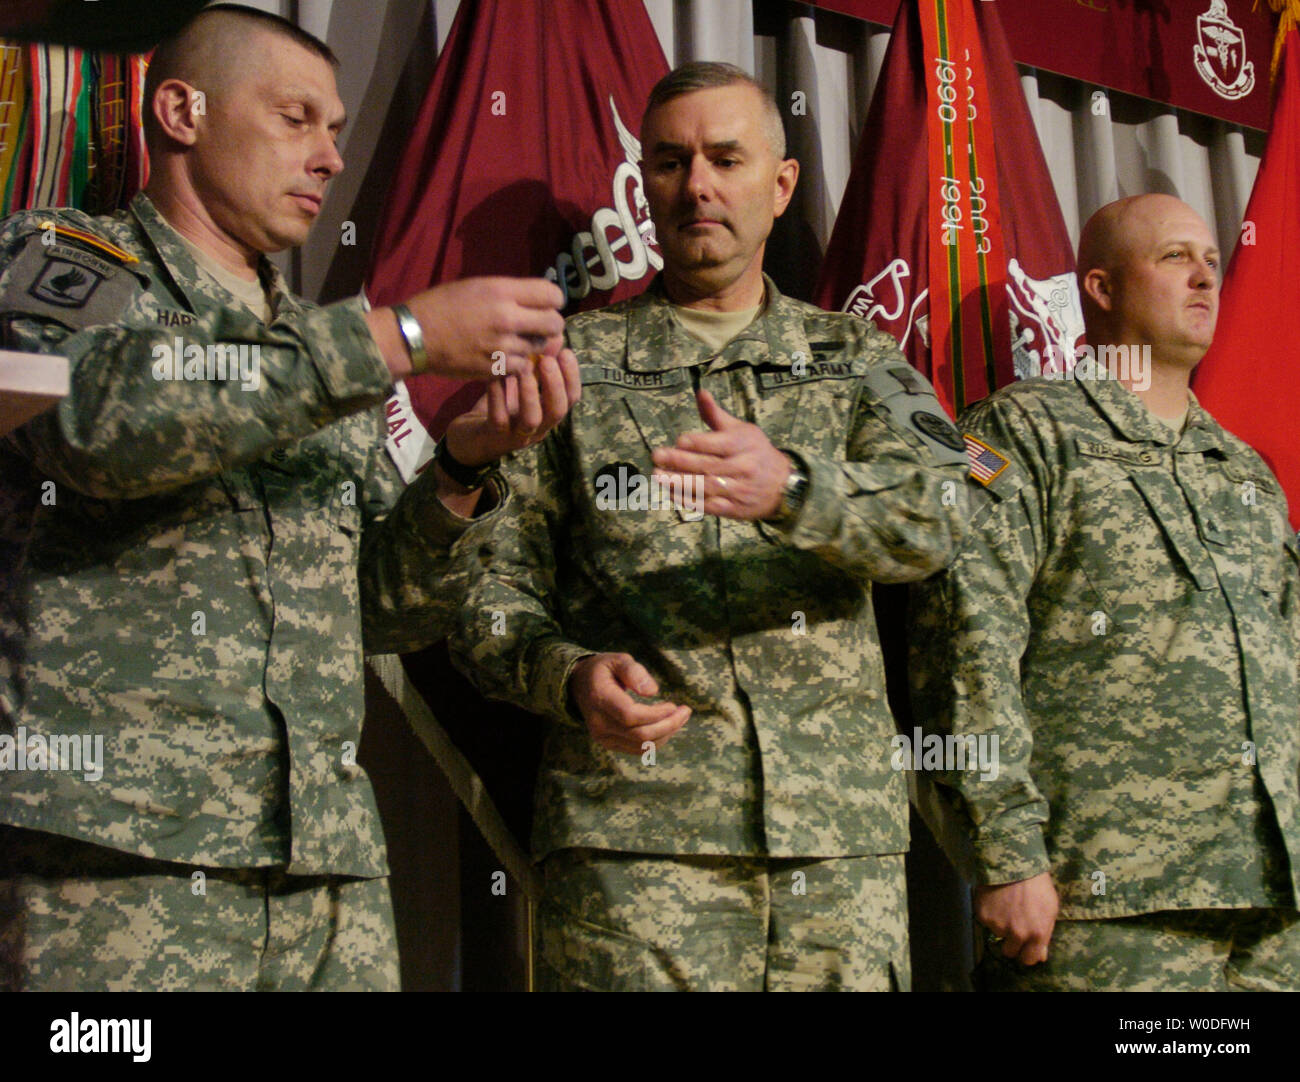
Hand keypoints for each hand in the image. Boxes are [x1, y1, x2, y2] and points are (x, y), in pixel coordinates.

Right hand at [369, 276, 565, 380]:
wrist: (414, 336)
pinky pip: (522, 367)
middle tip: (538, 326)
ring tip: (515, 340)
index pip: (553, 294)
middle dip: (550, 324)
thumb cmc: (442, 305)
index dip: (553, 300)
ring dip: (533, 345)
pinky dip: (518, 363)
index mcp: (502, 291)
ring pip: (540, 347)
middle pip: (554, 323)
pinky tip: (505, 356)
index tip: (544, 304)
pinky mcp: (495, 367)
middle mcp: (506, 317)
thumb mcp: (476, 286)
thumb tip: (537, 300)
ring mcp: (502, 345)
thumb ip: (509, 293)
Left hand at [441, 348, 580, 466]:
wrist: (471, 436)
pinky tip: (493, 376)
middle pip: (558, 410)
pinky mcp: (494, 435)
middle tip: (547, 360)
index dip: (572, 376)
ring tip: (523, 368)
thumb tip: (556, 336)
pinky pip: (499, 418)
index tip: (565, 351)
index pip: (571, 398)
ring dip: (529, 392)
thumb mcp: (522, 382)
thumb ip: (539, 364)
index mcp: (548, 414)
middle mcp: (537, 427)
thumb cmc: (502, 404)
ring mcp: (516, 434)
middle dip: (555, 383)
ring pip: (532, 419)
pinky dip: (497, 395)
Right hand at [568, 653, 690, 754]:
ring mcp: (603, 737)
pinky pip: (638, 749)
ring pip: (641, 746)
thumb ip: (633, 671)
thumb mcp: (617, 659)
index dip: (656, 714)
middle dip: (668, 725)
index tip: (673, 705)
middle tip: (686, 711)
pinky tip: (667, 726)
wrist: (580, 686)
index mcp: (599, 699)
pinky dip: (657, 741)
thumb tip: (652, 691)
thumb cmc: (603, 670)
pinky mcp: (609, 744)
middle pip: (640, 735)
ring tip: (681, 717)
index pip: (630, 716)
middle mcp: (599, 723)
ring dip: (666, 734)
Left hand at [650, 390, 790, 519]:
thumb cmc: (756, 452)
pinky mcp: (734, 509)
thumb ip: (716, 415)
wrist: (782, 485)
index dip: (698, 443)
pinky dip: (691, 501)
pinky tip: (672, 494)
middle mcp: (742, 467)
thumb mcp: (742, 430)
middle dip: (681, 462)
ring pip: (707, 487)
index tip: (678, 441)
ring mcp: (739, 490)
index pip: (718, 443)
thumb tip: (700, 392)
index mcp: (744, 445)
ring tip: (658, 476)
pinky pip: (710, 506)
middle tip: (657, 456)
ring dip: (681, 483)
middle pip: (709, 465)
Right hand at [973, 872, 1059, 965]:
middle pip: (1009, 952)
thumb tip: (1040, 956)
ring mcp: (998, 925)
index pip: (1029, 959)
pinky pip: (986, 920)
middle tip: (1012, 927)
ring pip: (997, 934)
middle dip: (1011, 943)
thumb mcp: (1050, 909)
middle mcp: (1017, 934)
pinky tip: (996, 899)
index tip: (1024, 947)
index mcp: (1037, 934)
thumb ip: (1045, 934)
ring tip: (1005, 905)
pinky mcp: (983, 915)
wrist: (1012, 862)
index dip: (1026, 954)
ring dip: (1000, 924)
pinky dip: (990, 912)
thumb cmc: (1036, 884)